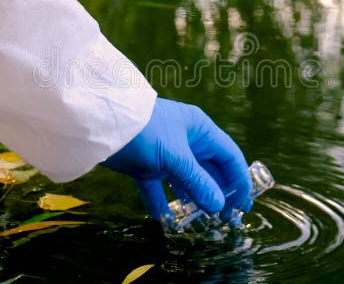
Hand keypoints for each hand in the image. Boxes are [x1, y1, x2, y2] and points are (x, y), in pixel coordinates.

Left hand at [103, 97, 251, 219]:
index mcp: (200, 129)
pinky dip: (161, 202)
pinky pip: (158, 187)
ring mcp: (166, 152)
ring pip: (186, 180)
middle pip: (210, 170)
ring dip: (194, 199)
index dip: (239, 180)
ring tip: (202, 221)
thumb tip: (219, 206)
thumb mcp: (175, 157)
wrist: (100, 123)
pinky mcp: (145, 164)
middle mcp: (186, 140)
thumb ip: (198, 182)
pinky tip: (165, 219)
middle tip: (227, 219)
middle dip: (219, 193)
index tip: (243, 205)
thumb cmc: (145, 131)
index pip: (229, 156)